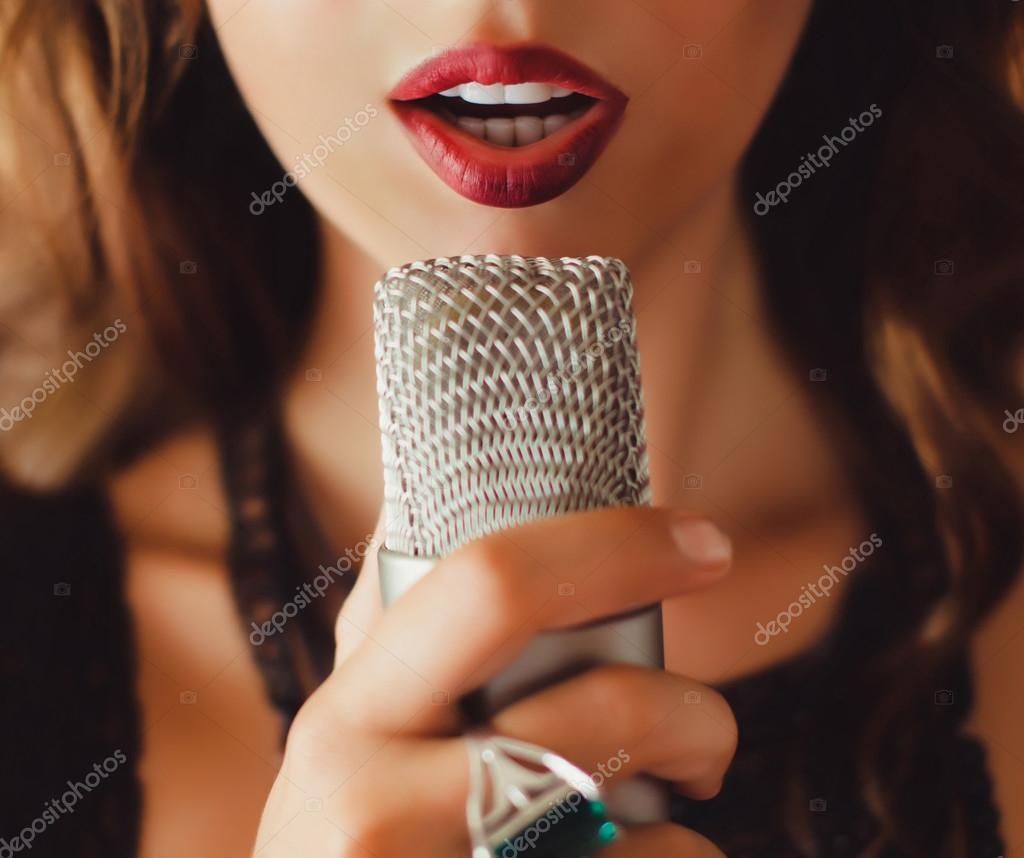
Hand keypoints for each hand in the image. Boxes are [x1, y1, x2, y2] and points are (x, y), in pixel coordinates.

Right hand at [253, 507, 736, 856]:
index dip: (617, 546)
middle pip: (610, 709)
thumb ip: (383, 634)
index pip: (493, 585)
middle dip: (694, 711)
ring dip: (686, 825)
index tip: (701, 540)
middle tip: (706, 733)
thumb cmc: (345, 845)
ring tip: (657, 823)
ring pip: (654, 828)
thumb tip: (422, 515)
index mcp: (349, 720)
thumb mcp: (336, 742)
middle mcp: (381, 810)